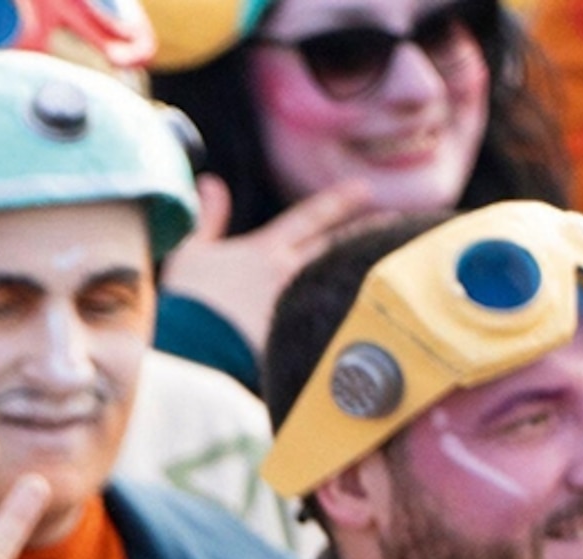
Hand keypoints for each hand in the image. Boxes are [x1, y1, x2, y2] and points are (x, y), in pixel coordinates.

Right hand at [158, 174, 376, 355]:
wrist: (192, 353)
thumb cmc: (187, 304)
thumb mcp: (190, 254)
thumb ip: (207, 219)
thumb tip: (211, 183)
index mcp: (266, 251)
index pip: (310, 218)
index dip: (339, 201)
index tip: (364, 190)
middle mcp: (289, 277)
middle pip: (335, 249)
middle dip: (364, 232)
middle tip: (395, 221)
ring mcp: (296, 312)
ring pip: (337, 283)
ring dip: (363, 270)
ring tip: (389, 264)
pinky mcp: (296, 344)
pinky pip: (328, 325)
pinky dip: (350, 318)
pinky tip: (370, 316)